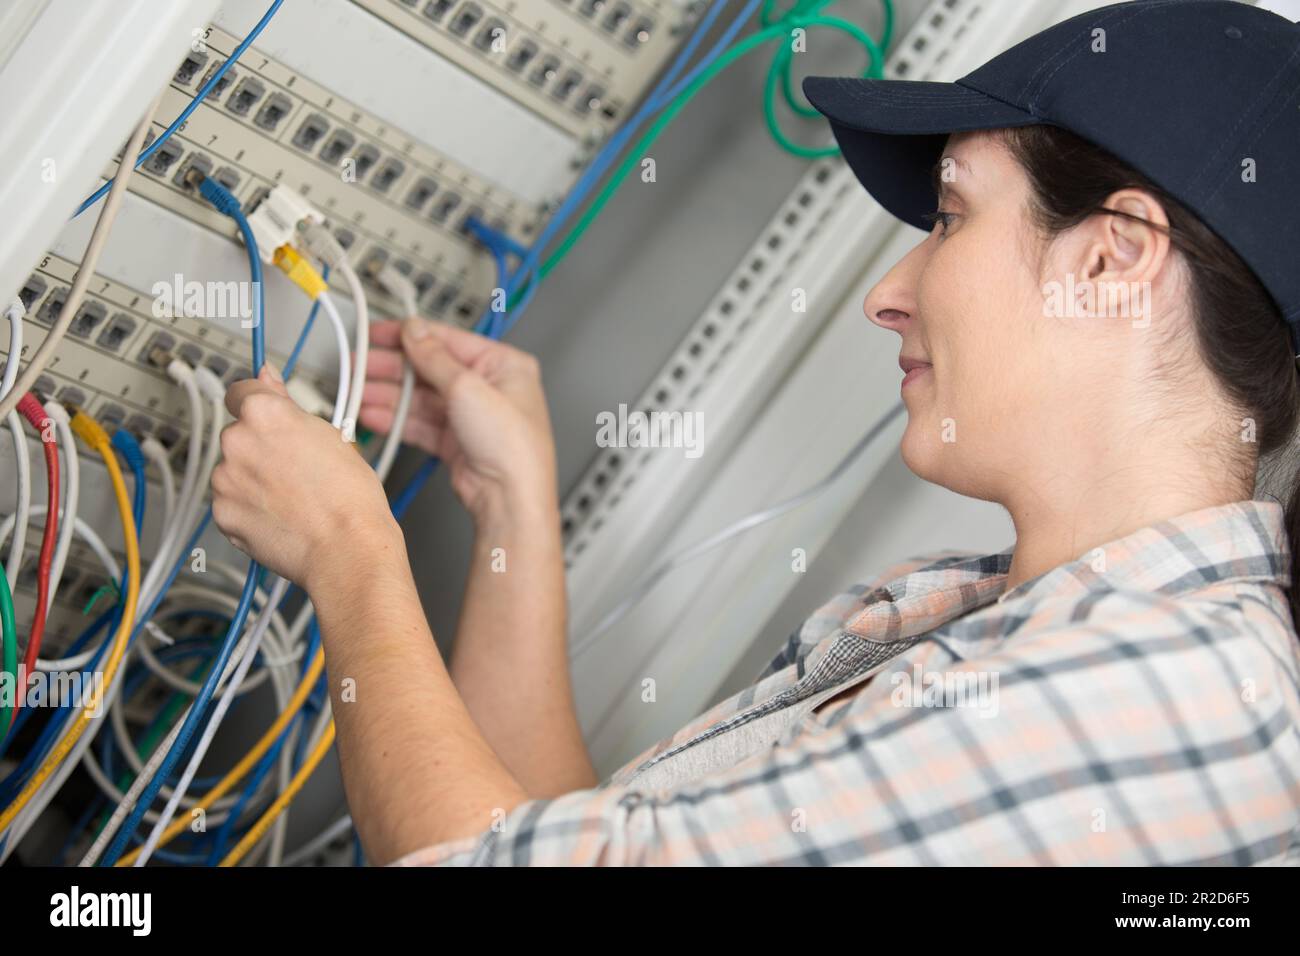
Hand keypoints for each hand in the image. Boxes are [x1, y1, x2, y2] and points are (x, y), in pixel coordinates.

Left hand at [212, 365, 401, 590]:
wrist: (345, 549)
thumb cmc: (349, 496)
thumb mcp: (330, 434)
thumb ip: (286, 403)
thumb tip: (265, 375)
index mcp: (264, 413)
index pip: (241, 391)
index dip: (258, 404)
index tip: (266, 417)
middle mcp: (237, 441)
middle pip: (239, 434)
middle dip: (259, 447)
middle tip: (295, 467)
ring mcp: (225, 479)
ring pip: (233, 470)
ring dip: (252, 478)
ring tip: (291, 497)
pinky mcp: (222, 514)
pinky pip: (231, 502)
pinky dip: (248, 508)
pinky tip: (279, 516)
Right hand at [358, 318, 557, 522]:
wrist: (510, 498)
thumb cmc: (513, 447)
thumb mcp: (468, 387)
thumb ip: (435, 357)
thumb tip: (416, 331)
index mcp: (503, 366)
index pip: (448, 340)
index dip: (409, 335)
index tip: (378, 333)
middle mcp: (488, 389)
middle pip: (430, 369)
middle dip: (391, 368)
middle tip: (359, 364)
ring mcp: (471, 416)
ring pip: (421, 398)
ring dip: (387, 395)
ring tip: (357, 391)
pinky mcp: (456, 442)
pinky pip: (420, 424)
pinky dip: (396, 419)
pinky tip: (372, 414)